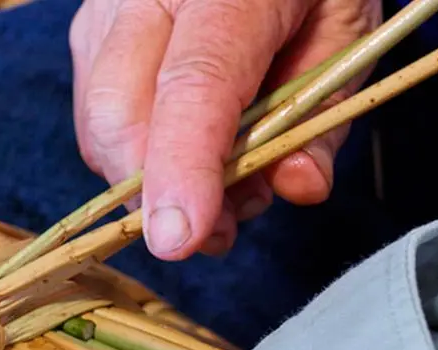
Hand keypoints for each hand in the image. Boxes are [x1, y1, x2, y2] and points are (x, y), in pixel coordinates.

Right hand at [71, 0, 380, 258]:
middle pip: (119, 117)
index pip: (192, 86)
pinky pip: (96, 115)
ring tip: (220, 174)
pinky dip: (140, 150)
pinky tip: (188, 139)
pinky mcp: (89, 28)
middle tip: (223, 226)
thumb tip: (294, 187)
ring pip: (98, 126)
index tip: (178, 239)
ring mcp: (105, 8)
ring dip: (150, 178)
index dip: (180, 168)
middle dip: (160, 193)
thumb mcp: (348, 30)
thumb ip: (325, 113)